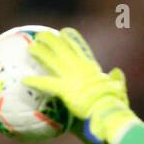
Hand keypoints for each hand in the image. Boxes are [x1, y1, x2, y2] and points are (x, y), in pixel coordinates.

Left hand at [25, 27, 136, 143]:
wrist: (108, 111)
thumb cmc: (115, 103)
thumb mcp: (118, 88)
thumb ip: (117, 79)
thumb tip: (117, 71)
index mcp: (92, 67)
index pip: (80, 48)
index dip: (71, 39)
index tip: (63, 32)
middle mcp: (80, 68)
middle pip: (62, 49)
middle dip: (50, 40)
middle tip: (40, 35)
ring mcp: (71, 77)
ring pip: (52, 60)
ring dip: (40, 52)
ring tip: (30, 48)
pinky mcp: (65, 90)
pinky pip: (47, 84)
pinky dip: (35, 82)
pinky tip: (24, 80)